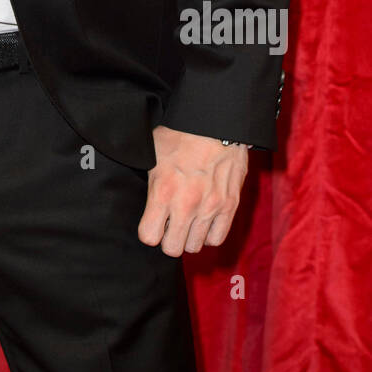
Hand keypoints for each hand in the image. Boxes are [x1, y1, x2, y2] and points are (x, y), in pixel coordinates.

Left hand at [137, 125, 248, 255]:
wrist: (216, 123)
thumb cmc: (181, 134)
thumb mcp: (152, 153)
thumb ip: (149, 181)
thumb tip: (142, 196)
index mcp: (163, 191)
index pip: (149, 236)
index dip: (148, 231)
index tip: (151, 223)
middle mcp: (186, 204)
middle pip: (172, 248)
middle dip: (167, 239)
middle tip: (169, 225)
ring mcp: (210, 207)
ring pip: (195, 246)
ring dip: (188, 236)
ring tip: (187, 221)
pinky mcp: (229, 206)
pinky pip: (216, 239)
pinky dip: (208, 234)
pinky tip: (203, 221)